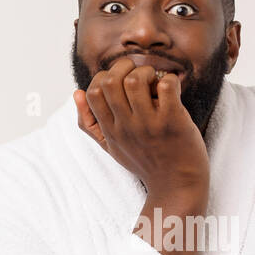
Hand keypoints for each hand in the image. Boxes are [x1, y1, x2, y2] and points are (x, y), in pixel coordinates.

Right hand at [74, 56, 208, 197]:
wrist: (177, 187)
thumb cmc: (146, 163)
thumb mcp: (112, 147)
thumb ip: (91, 123)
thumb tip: (76, 92)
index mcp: (110, 130)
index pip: (93, 91)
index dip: (106, 77)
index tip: (121, 81)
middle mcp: (126, 127)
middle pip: (110, 81)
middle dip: (124, 66)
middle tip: (139, 74)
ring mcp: (149, 125)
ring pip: (136, 80)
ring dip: (147, 72)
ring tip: (155, 82)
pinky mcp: (173, 122)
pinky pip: (166, 86)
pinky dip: (169, 80)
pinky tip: (172, 90)